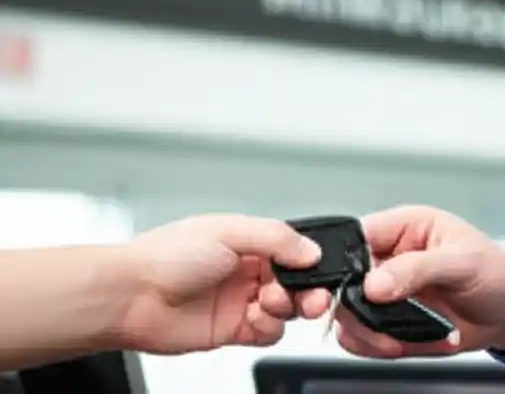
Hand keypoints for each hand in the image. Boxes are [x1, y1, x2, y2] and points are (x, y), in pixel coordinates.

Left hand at [115, 214, 331, 353]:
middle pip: (295, 282)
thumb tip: (310, 251)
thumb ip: (275, 238)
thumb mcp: (228, 231)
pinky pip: (268, 332)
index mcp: (246, 241)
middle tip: (312, 296)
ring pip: (286, 308)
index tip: (315, 267)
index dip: (308, 261)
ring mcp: (239, 300)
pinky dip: (270, 328)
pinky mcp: (232, 329)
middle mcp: (245, 270)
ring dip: (289, 308)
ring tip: (272, 303)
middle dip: (308, 289)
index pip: (292, 250)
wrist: (129, 297)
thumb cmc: (164, 257)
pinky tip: (258, 319)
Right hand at [331, 205, 504, 358]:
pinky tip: (405, 343)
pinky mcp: (388, 322)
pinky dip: (376, 348)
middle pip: (342, 281)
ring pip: (347, 314)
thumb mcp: (463, 262)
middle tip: (380, 321)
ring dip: (369, 332)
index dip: (343, 262)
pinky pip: (361, 338)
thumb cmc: (497, 272)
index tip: (353, 287)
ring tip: (401, 338)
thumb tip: (376, 282)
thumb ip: (417, 268)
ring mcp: (386, 293)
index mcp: (403, 228)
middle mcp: (388, 259)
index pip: (355, 237)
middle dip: (354, 307)